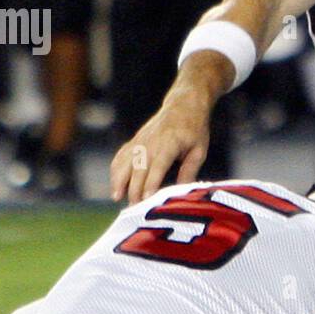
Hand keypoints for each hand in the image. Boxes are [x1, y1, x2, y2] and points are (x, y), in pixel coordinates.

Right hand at [110, 86, 212, 203]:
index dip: (151, 184)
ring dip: (119, 180)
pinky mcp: (135, 140)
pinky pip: (121, 156)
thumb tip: (182, 193)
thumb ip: (189, 170)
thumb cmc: (195, 129)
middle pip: (138, 169)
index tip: (146, 200)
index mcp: (169, 144)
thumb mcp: (199, 150)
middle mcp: (150, 142)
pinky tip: (115, 184)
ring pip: (124, 162)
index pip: (157, 167)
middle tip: (134, 209)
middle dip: (134, 189)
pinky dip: (116, 170)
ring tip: (116, 197)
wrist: (183, 104)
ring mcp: (140, 140)